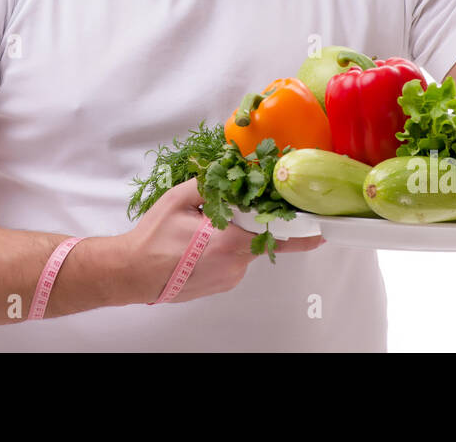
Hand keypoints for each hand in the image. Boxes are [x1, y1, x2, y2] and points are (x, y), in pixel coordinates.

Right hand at [122, 178, 324, 303]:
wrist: (133, 272)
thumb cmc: (154, 238)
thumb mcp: (180, 199)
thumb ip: (211, 183)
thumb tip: (230, 171)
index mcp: (231, 242)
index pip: (279, 236)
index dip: (302, 232)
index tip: (323, 230)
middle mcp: (235, 264)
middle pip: (257, 236)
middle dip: (247, 221)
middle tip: (220, 213)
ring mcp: (229, 277)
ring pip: (244, 248)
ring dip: (232, 235)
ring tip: (199, 232)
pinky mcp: (221, 284)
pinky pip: (233, 261)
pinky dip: (223, 249)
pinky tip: (197, 245)